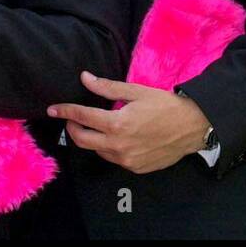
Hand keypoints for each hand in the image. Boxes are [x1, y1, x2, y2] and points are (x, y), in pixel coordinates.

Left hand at [47, 72, 211, 174]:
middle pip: (82, 140)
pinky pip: (113, 158)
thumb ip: (108, 87)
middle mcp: (118, 145)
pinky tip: (118, 137)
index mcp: (117, 123)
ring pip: (97, 150)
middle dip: (72, 128)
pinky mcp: (134, 168)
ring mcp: (125, 160)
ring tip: (97, 126)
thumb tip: (85, 78)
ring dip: (91, 138)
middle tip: (72, 119)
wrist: (192, 127)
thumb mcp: (137, 91)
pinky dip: (109, 147)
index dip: (65, 111)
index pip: (82, 117)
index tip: (53, 109)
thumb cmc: (165, 105)